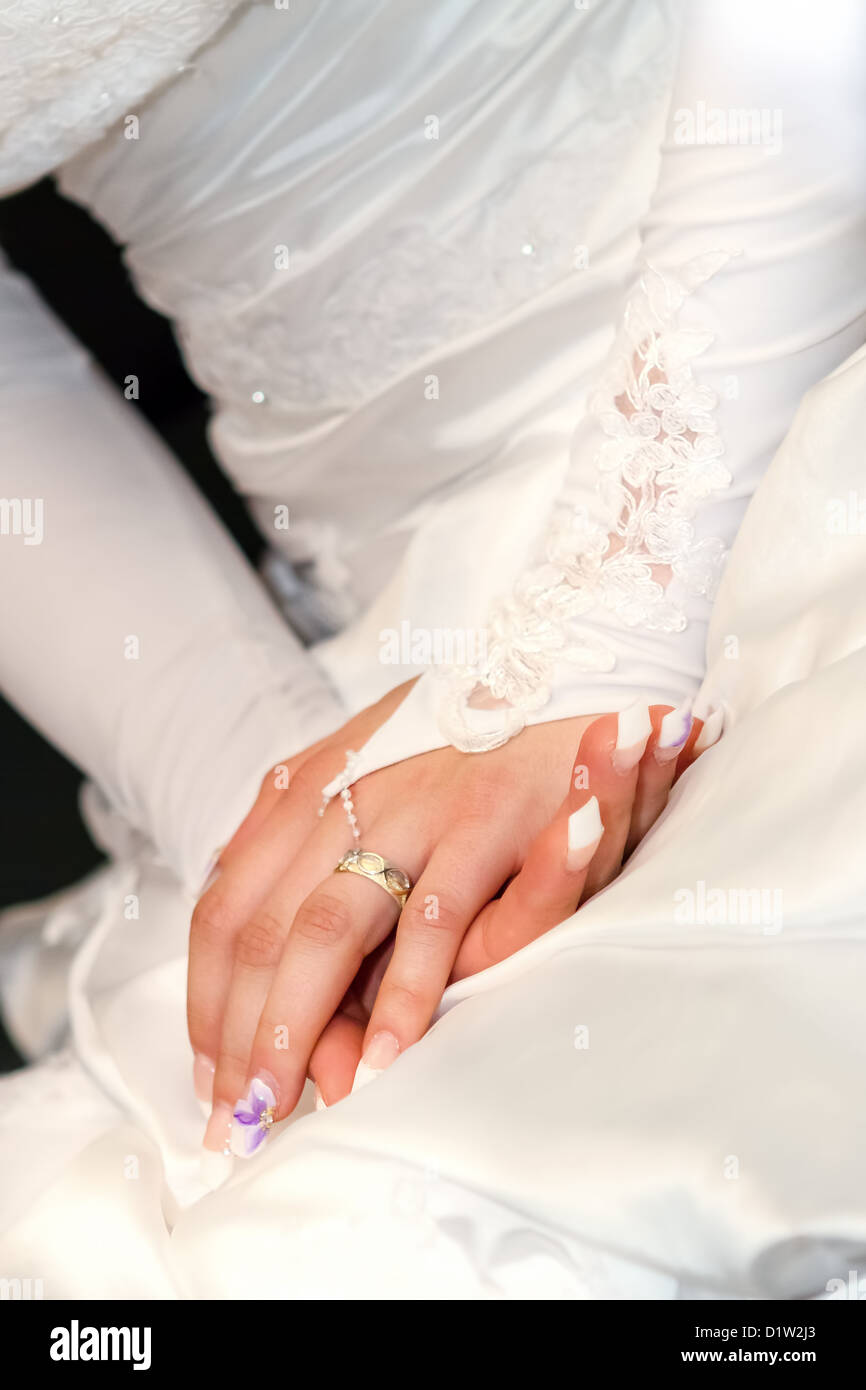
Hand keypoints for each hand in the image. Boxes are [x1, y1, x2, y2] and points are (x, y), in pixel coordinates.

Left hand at [190, 693, 710, 1162]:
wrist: (557, 661)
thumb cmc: (462, 744)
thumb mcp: (371, 791)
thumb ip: (328, 878)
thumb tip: (301, 1000)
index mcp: (302, 791)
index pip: (225, 908)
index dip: (207, 998)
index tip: (207, 1072)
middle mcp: (340, 796)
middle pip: (258, 931)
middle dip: (233, 1033)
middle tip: (230, 1118)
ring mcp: (409, 805)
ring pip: (322, 930)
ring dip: (291, 1027)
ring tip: (278, 1104)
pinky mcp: (482, 817)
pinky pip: (429, 921)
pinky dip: (404, 998)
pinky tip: (387, 1059)